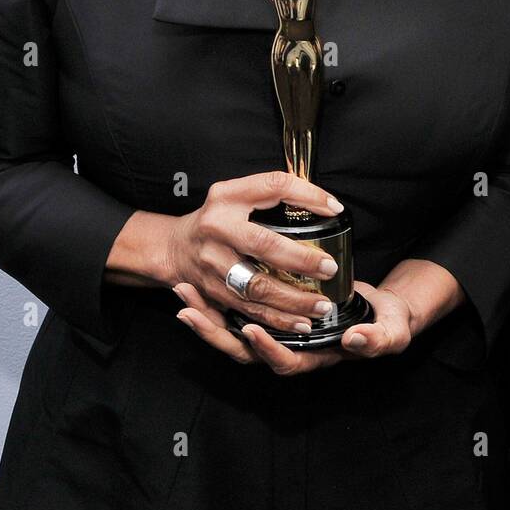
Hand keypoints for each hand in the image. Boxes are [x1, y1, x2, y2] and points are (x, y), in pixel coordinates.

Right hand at [164, 172, 346, 338]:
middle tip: (330, 268)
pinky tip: (300, 323)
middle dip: (301, 260)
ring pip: (256, 287)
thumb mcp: (239, 194)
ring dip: (293, 300)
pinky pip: (248, 309)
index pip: (273, 186)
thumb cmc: (218, 218)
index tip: (334, 209)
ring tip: (321, 305)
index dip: (307, 195)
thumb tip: (325, 203)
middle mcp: (217, 228)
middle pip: (264, 244)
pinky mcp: (212, 292)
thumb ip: (274, 193)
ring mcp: (212, 263)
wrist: (174, 247)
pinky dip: (276, 320)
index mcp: (227, 197)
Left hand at [174, 280, 412, 373]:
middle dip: (215, 332)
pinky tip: (196, 281)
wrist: (380, 312)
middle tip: (189, 312)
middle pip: (243, 350)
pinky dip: (214, 299)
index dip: (267, 349)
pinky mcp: (268, 312)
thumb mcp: (390, 333)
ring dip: (205, 314)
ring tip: (182, 292)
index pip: (283, 362)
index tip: (252, 330)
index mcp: (313, 358)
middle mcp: (287, 349)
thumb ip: (375, 340)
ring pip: (232, 331)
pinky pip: (235, 312)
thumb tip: (353, 339)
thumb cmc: (386, 325)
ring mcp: (274, 332)